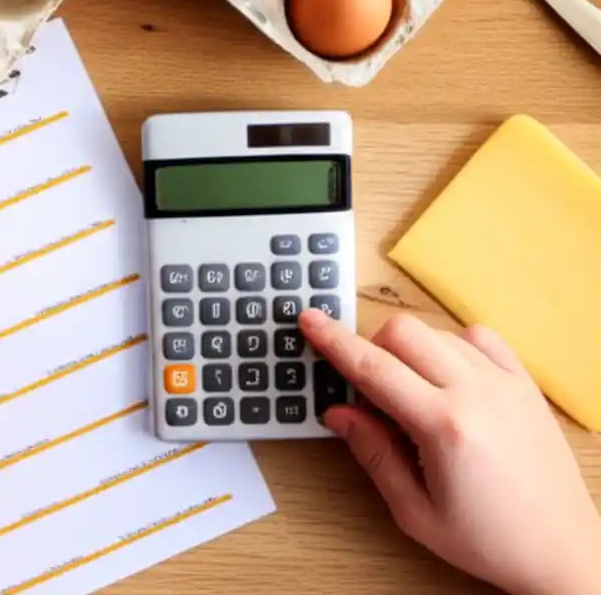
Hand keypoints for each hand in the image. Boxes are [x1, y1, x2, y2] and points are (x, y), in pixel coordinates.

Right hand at [301, 310, 600, 594]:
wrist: (562, 550)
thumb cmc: (489, 541)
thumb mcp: (414, 511)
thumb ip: (373, 454)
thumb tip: (338, 413)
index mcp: (444, 427)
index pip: (372, 368)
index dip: (333, 341)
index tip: (309, 320)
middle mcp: (477, 393)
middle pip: (403, 332)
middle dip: (372, 348)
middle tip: (368, 390)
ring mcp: (506, 384)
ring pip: (438, 330)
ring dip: (411, 350)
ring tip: (412, 393)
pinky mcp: (526, 385)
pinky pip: (481, 337)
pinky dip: (453, 345)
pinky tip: (449, 377)